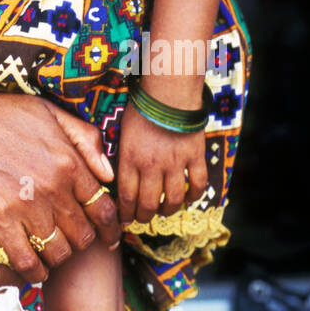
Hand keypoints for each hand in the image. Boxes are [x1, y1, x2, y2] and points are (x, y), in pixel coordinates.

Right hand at [0, 81, 120, 282]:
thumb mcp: (47, 111)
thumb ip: (84, 137)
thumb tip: (108, 173)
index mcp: (68, 161)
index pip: (104, 209)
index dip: (109, 230)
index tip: (106, 240)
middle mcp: (53, 186)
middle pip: (83, 236)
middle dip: (80, 243)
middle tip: (68, 241)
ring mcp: (25, 205)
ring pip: (58, 252)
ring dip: (56, 258)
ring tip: (48, 253)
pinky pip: (27, 262)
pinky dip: (33, 272)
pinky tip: (31, 268)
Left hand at [117, 100, 207, 225]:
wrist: (169, 91)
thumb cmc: (142, 107)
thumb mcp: (121, 130)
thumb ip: (119, 154)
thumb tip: (112, 174)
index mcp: (130, 158)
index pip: (126, 196)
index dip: (125, 212)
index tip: (124, 219)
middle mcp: (152, 166)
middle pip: (148, 203)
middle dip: (143, 216)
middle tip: (142, 218)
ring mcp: (175, 163)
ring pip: (172, 200)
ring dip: (167, 210)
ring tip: (163, 210)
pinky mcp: (195, 157)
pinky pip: (197, 184)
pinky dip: (193, 196)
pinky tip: (188, 197)